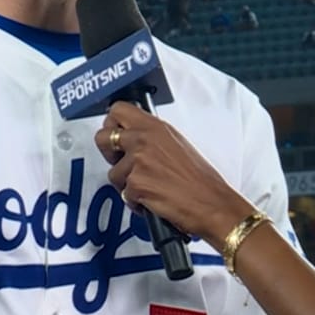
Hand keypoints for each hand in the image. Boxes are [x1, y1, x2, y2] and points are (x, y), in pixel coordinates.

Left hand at [94, 103, 252, 239]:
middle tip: (120, 161)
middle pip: (103, 136)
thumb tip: (133, 139)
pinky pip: (124, 194)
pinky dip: (135, 201)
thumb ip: (152, 137)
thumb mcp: (176, 144)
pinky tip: (153, 199)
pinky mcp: (136, 184)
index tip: (116, 134)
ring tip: (149, 187)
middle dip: (108, 152)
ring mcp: (138, 161)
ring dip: (126, 184)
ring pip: (113, 172)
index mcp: (155, 127)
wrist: (211, 203)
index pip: (118, 110)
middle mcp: (144, 140)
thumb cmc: (200, 179)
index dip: (112, 124)